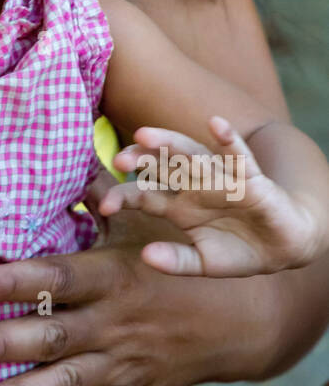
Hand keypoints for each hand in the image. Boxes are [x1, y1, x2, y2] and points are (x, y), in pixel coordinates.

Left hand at [0, 214, 266, 385]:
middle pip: (50, 333)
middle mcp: (111, 320)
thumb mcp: (139, 221)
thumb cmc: (173, 258)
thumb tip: (63, 150)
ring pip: (68, 381)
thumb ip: (97, 191)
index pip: (52, 277)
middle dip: (2, 344)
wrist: (236, 317)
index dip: (8, 281)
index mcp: (108, 275)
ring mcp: (123, 361)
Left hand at [100, 118, 323, 275]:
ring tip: (146, 134)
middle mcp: (193, 185)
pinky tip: (216, 125)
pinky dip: (229, 139)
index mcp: (177, 205)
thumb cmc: (238, 250)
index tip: (104, 207)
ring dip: (170, 143)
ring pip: (191, 154)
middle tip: (118, 159)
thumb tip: (146, 257)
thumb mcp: (204, 261)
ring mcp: (219, 177)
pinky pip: (239, 155)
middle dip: (140, 161)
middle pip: (161, 167)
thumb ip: (177, 260)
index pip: (143, 195)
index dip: (123, 197)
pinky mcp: (251, 177)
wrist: (281, 247)